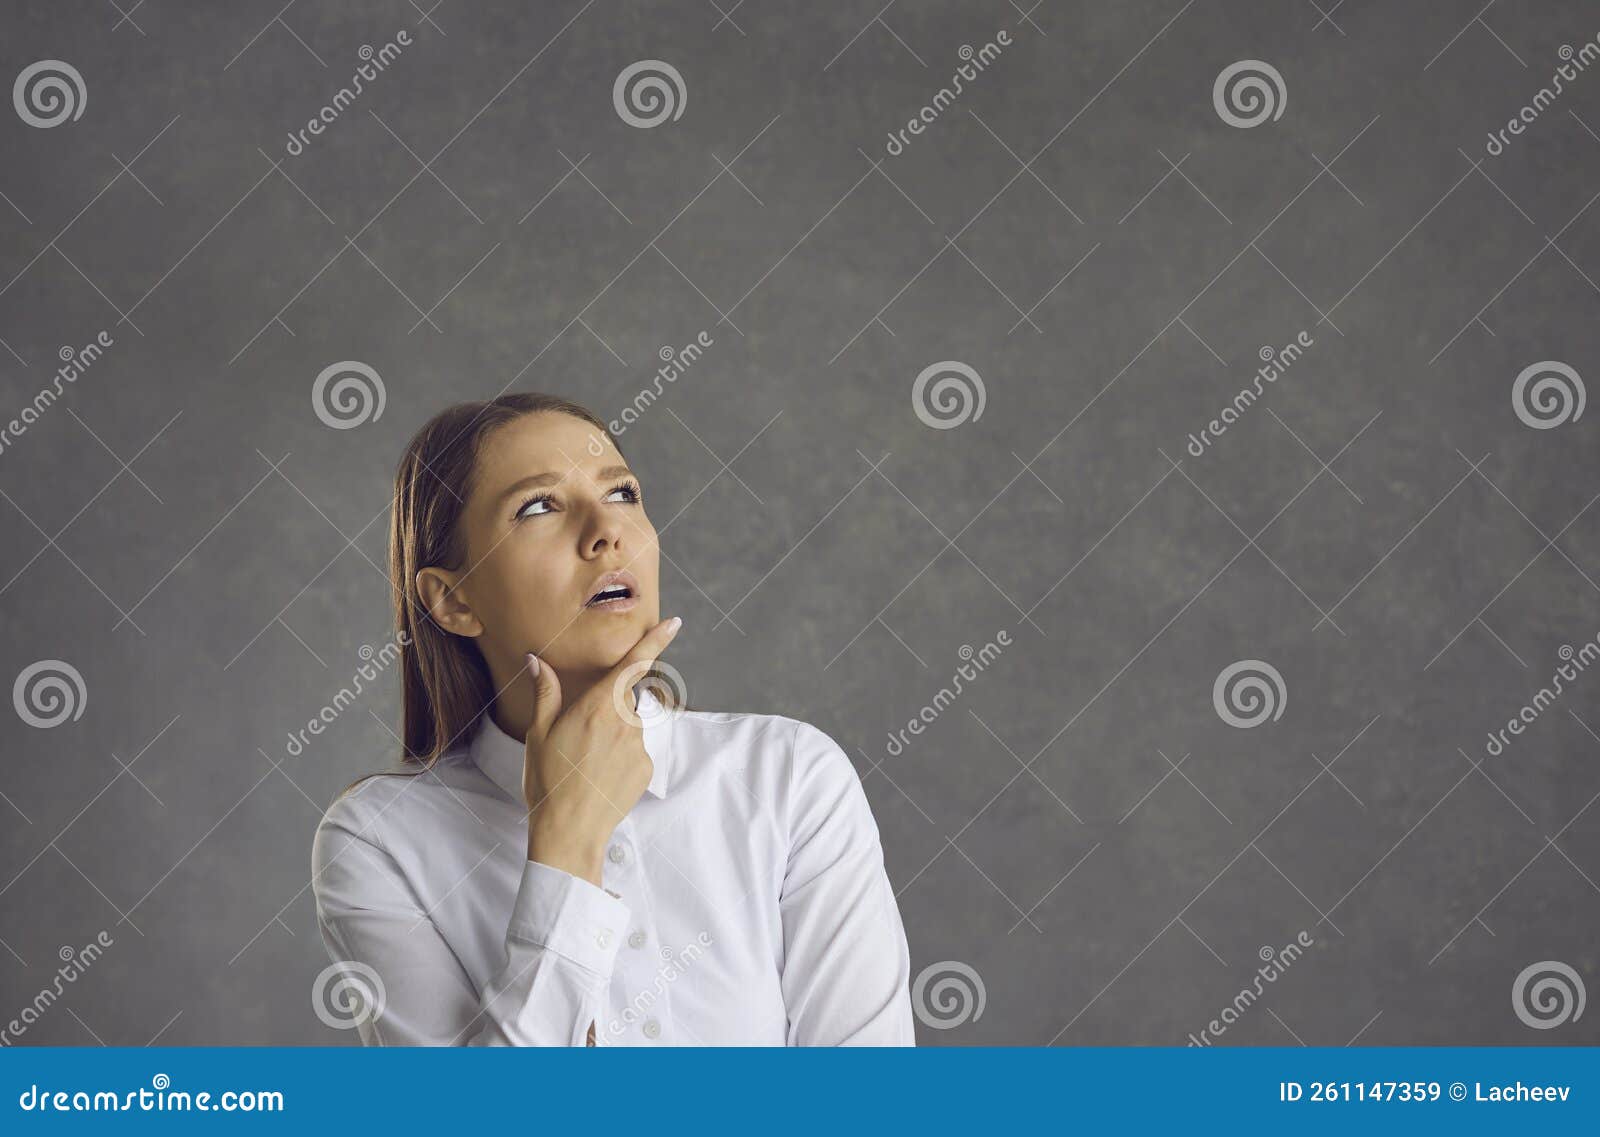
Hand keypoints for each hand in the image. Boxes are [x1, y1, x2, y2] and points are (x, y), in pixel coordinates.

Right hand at [521, 616, 682, 881]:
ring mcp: (640, 746)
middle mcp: (625, 722)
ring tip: (586, 764)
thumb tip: (538, 660)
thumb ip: (546, 693)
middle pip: (624, 700)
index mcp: (598, 706)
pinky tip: (601, 777)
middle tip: (579, 739)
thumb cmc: (548, 780)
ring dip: (613, 736)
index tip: (675, 622)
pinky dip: (621, 758)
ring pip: (629, 727)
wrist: (569, 831)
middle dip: (606, 710)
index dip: (656, 641)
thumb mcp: (539, 734)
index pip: (634, 665)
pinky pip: (636, 752)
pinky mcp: (647, 768)